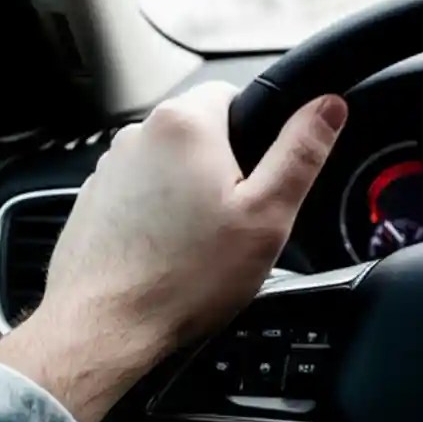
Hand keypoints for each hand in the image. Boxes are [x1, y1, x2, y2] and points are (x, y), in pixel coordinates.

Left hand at [0, 82, 346, 421]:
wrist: (105, 328)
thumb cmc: (184, 277)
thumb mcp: (268, 213)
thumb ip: (302, 151)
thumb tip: (328, 107)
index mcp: (186, 123)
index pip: (237, 93)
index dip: (262, 133)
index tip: (267, 175)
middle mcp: (140, 134)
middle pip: (205, 131)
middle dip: (228, 167)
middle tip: (242, 218)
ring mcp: (109, 168)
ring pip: (174, 164)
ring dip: (193, 191)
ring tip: (204, 242)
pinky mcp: (95, 201)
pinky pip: (144, 193)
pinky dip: (161, 214)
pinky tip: (172, 252)